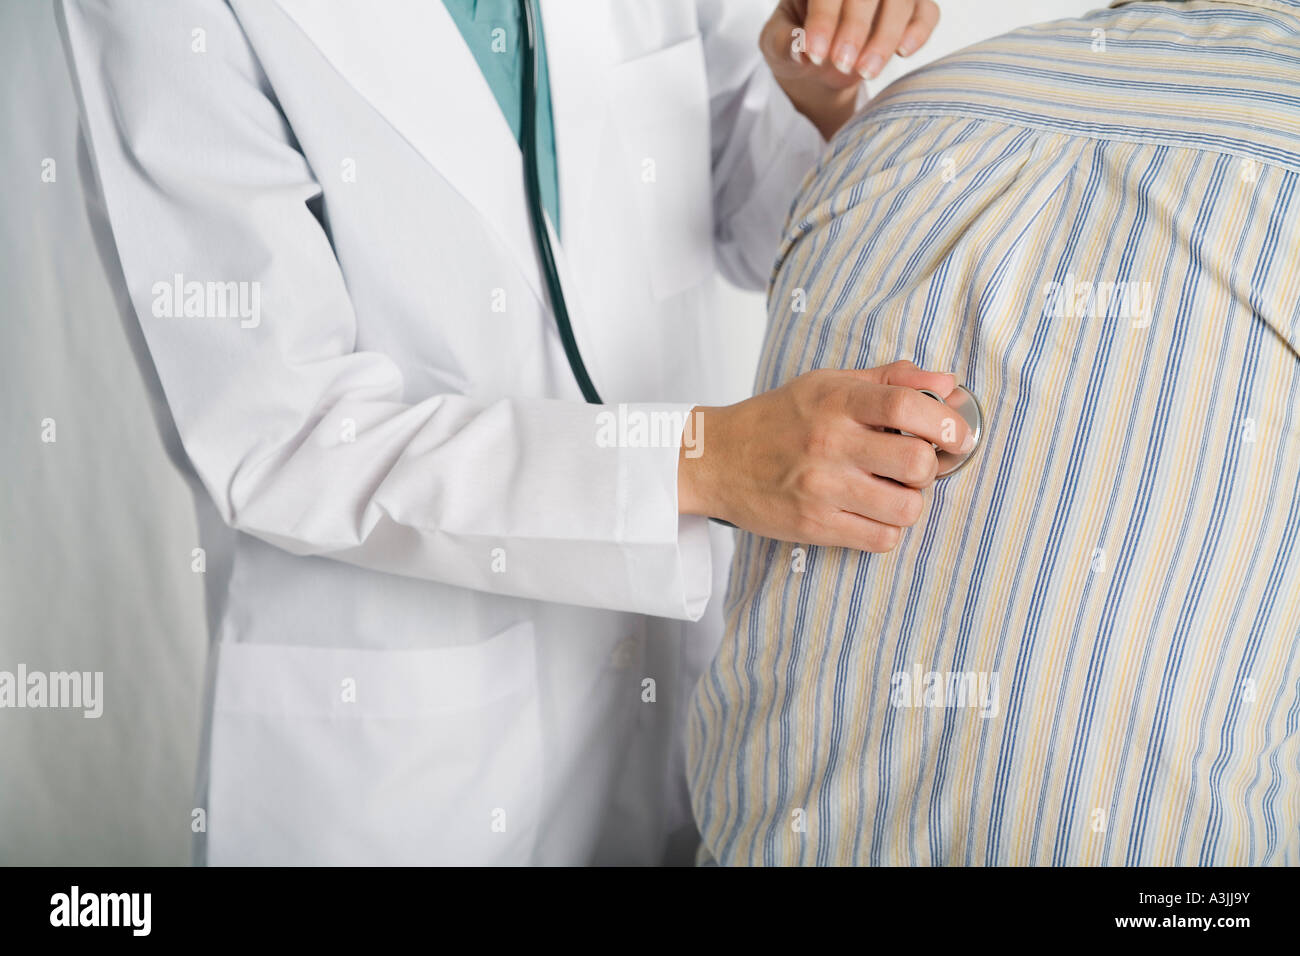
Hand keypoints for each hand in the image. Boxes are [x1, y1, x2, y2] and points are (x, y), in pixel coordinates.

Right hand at [678, 360, 972, 552]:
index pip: (907, 406)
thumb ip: (890, 381)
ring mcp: (821, 488)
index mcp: (836, 400)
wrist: (715, 458)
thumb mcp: (827, 384)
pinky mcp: (813, 525)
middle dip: (930, 467)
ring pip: (906, 508)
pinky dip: (887, 529)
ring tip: (893, 491)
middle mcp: (829, 443)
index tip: (956, 435)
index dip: (946, 423)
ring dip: (911, 502)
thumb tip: (947, 387)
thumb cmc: (778, 419)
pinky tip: (872, 513)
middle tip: (918, 466)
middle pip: (916, 462)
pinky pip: (880, 539)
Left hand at [760, 0, 940, 138]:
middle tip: (843, 65)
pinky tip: (903, 52)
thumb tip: (800, 50)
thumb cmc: (796, 46)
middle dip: (856, 28)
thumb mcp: (778, 46)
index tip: (815, 55)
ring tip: (865, 71)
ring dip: (886, 37)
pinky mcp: (912, 9)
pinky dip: (919, 31)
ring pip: (901, 0)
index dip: (824, 18)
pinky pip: (927, 12)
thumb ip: (784, 44)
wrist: (816, 64)